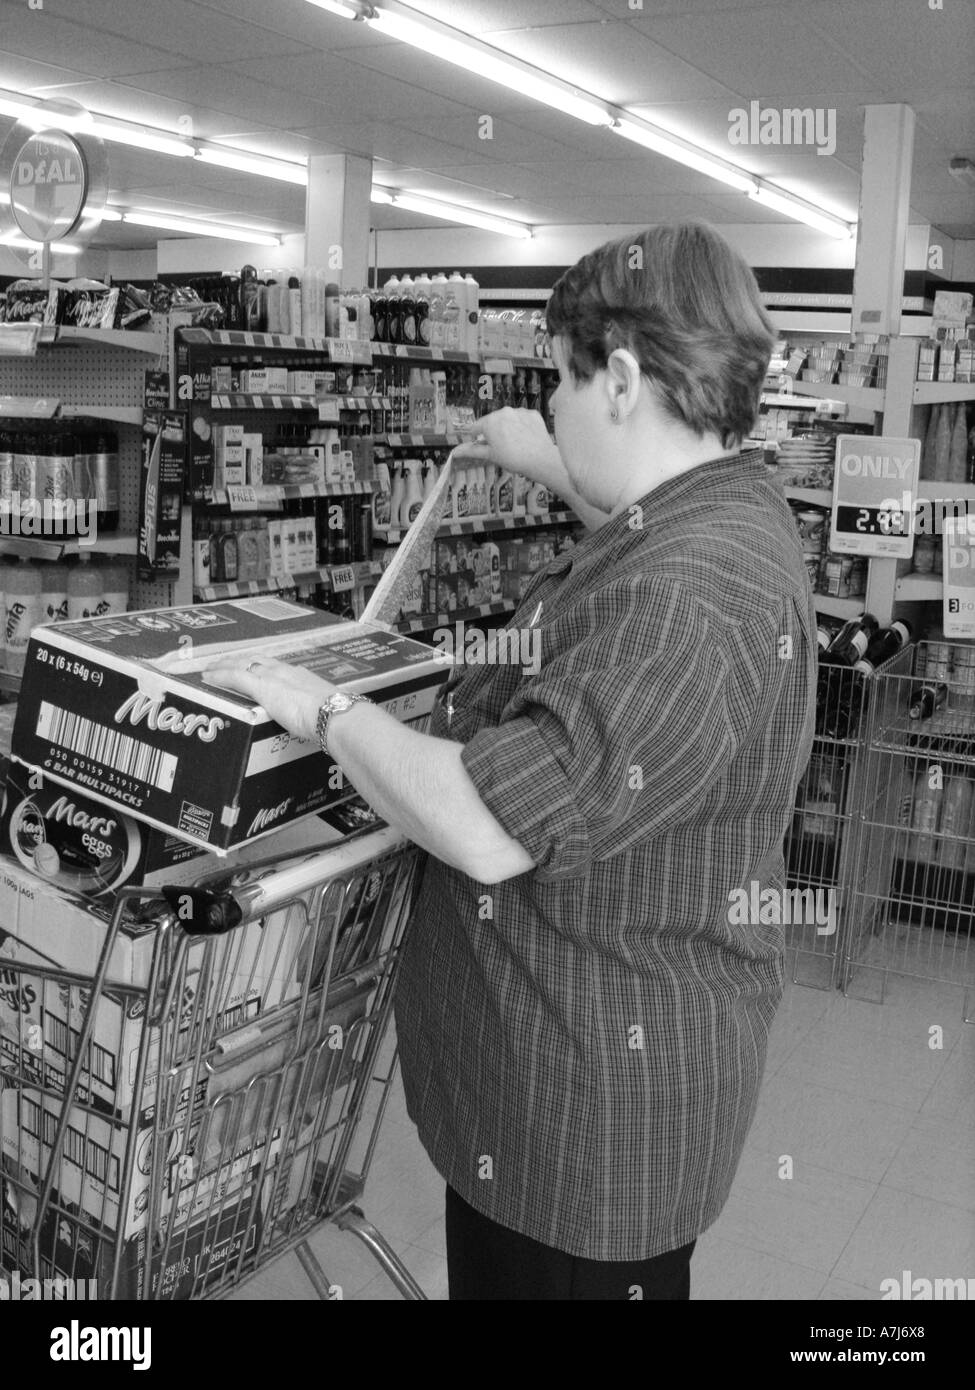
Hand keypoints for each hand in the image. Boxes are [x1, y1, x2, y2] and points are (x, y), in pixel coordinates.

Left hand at [203, 656, 336, 742]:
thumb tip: (318, 724)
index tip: (250, 666)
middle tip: (223, 663)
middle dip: (238, 660)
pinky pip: (234, 677)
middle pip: (255, 660)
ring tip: (210, 669)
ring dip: (224, 665)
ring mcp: (272, 677)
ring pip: (241, 664)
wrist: (333, 713)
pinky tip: (208, 678)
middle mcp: (285, 671)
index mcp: (300, 676)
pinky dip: (219, 676)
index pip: (274, 666)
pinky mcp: (262, 687)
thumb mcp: (323, 709)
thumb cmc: (335, 716)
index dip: (259, 665)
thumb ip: (315, 713)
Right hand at [453, 407, 567, 491]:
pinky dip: (522, 426)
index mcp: (490, 421)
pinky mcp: (532, 413)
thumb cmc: (513, 459)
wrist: (540, 459)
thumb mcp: (490, 455)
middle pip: (492, 421)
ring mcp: (519, 411)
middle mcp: (504, 411)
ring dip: (508, 428)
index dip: (477, 438)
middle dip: (494, 432)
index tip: (483, 444)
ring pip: (508, 419)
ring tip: (515, 444)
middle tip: (502, 447)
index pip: (476, 427)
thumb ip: (471, 451)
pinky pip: (523, 418)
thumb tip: (454, 452)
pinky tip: (525, 438)